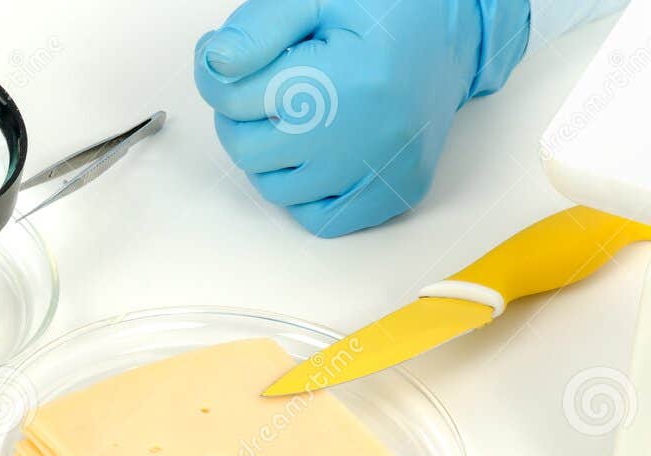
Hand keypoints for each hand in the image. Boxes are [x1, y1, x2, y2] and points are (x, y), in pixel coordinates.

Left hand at [194, 0, 528, 236]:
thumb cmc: (388, 10)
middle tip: (267, 88)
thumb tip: (214, 64)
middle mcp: (366, 134)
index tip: (228, 59)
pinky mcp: (396, 194)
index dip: (217, 74)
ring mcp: (383, 171)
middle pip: (247, 150)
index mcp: (346, 78)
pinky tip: (320, 152)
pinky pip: (320, 219)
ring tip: (300, 115)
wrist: (458, 30)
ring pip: (275, 189)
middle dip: (241, 117)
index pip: (233, 98)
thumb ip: (258, 29)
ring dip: (271, 156)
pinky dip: (306, 192)